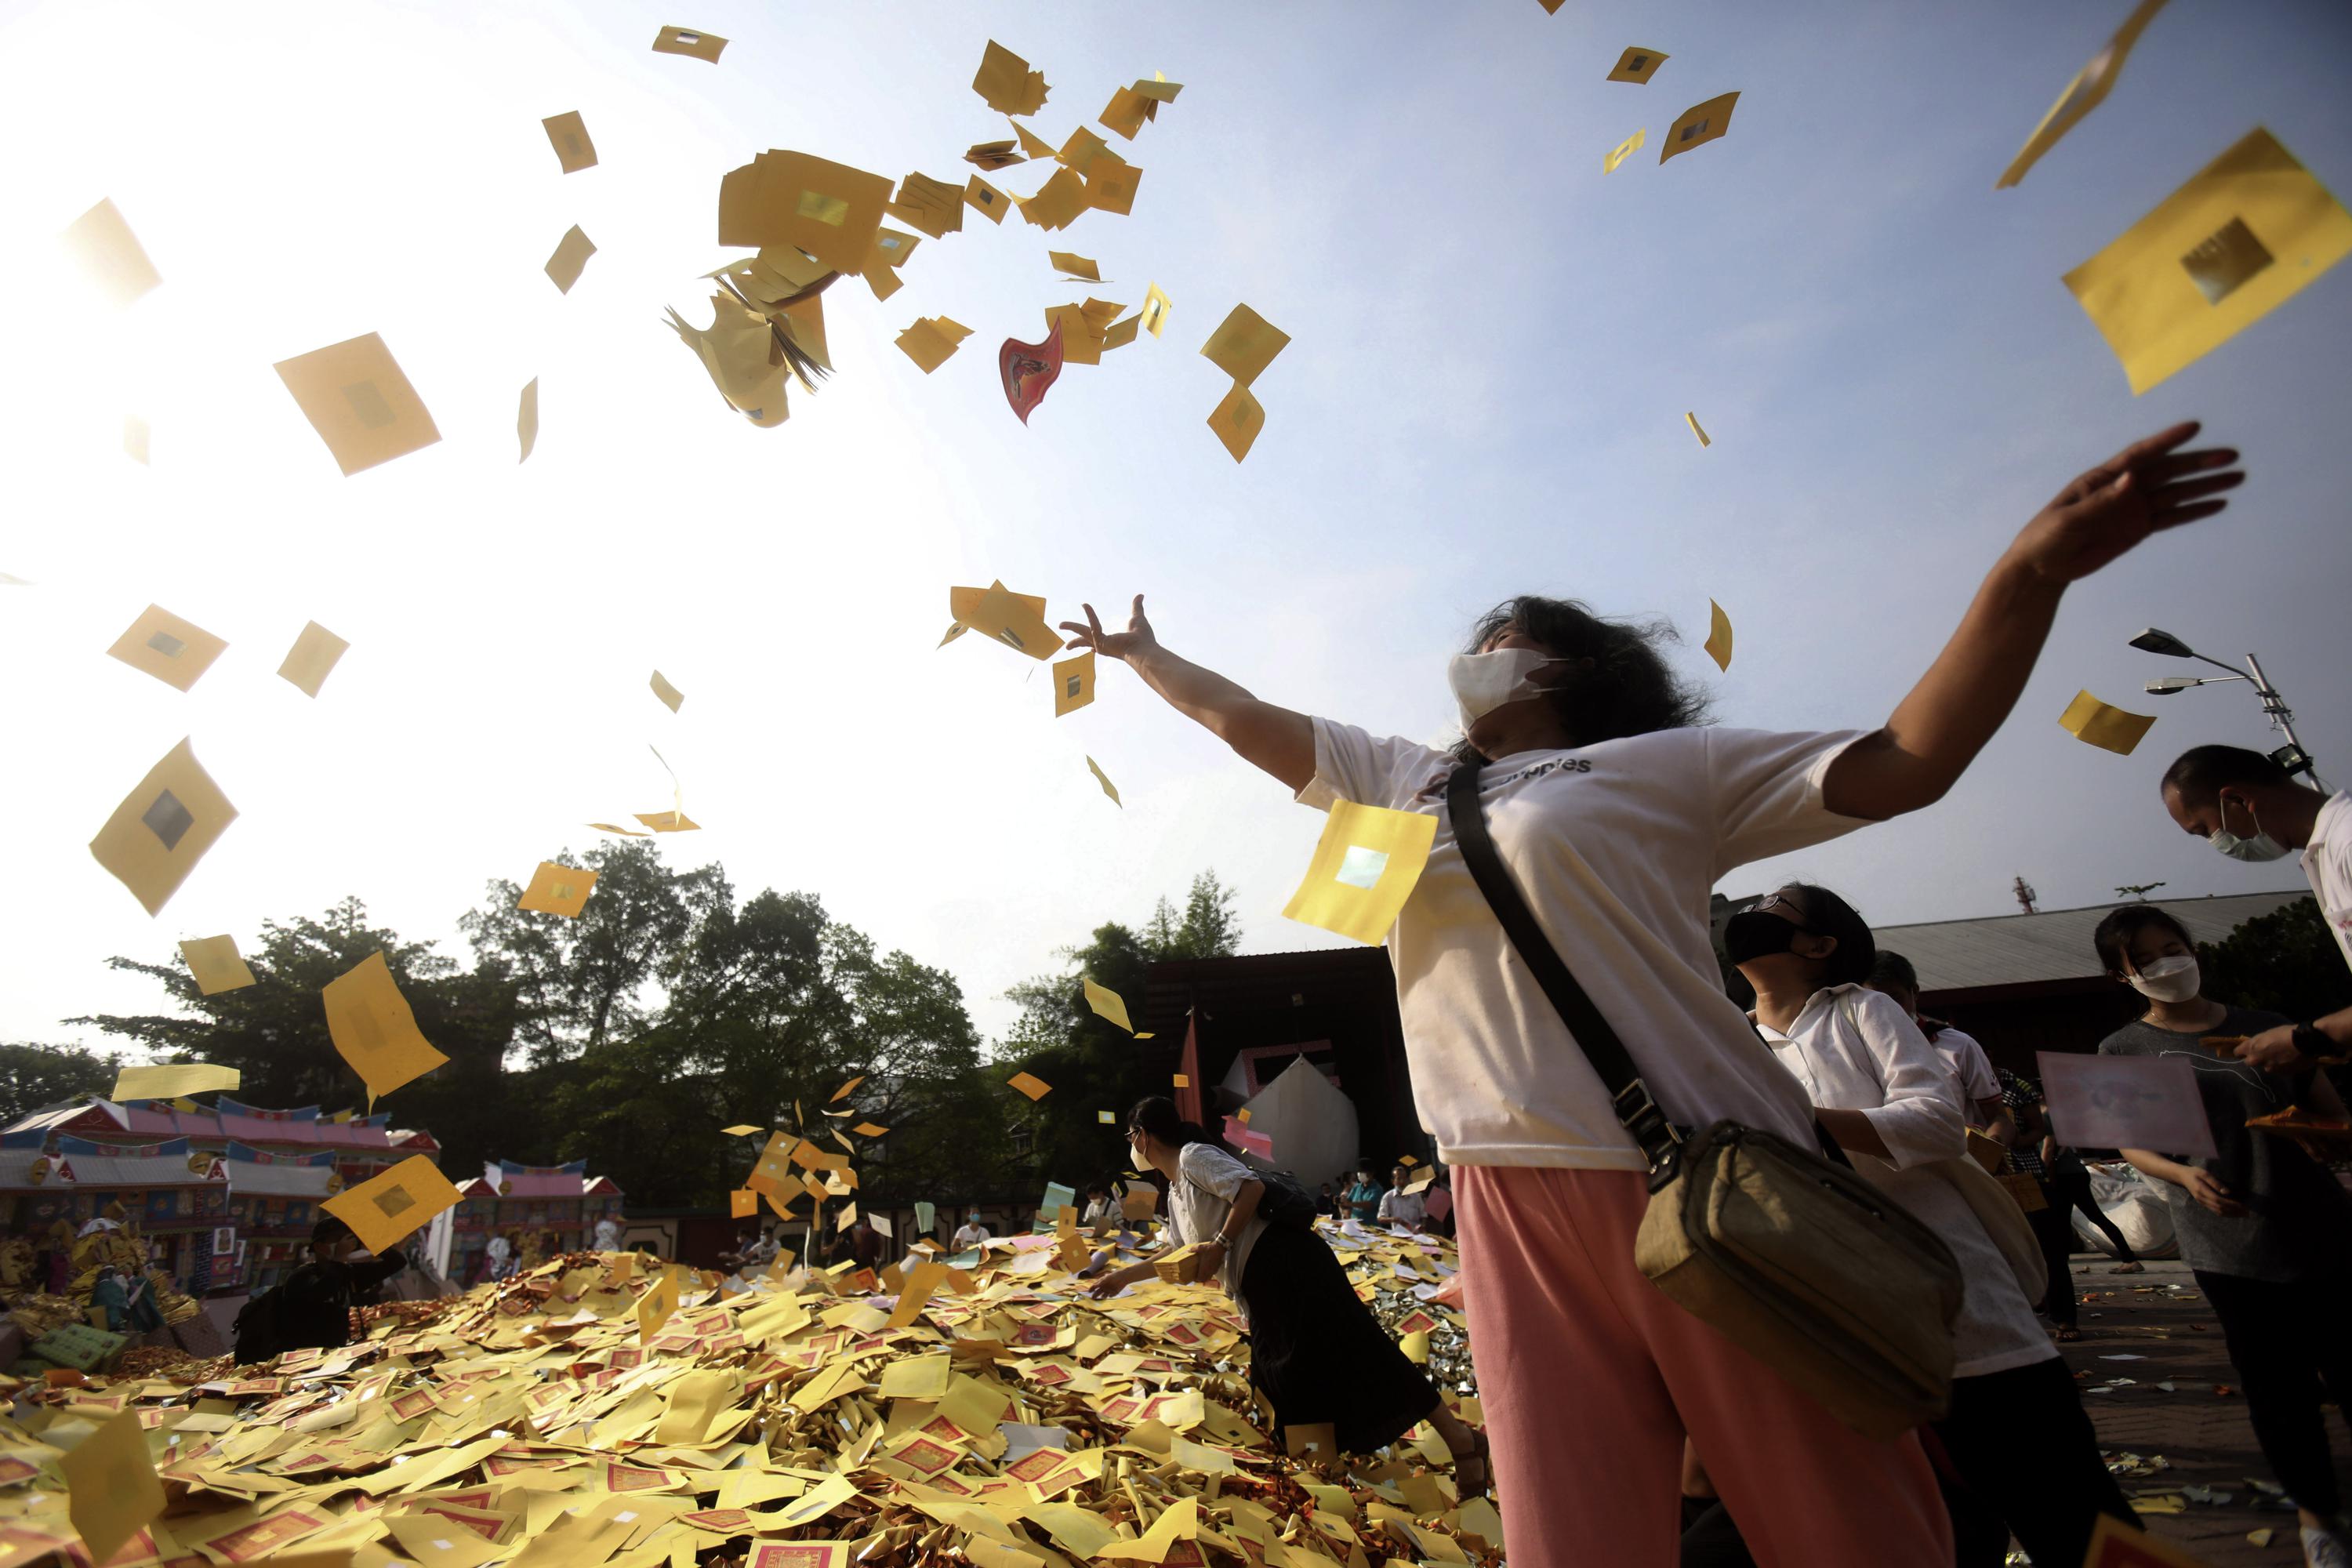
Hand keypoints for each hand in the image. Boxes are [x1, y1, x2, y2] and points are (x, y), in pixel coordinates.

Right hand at [1061, 595, 1158, 663]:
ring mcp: (1101, 645)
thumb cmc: (1143, 639)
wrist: (1145, 648)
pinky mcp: (1100, 641)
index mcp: (1112, 644)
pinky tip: (1085, 605)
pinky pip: (1092, 625)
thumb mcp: (1137, 618)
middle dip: (1076, 642)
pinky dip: (1090, 614)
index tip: (1090, 649)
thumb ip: (1136, 607)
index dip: (1092, 645)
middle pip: (1086, 642)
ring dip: (1072, 627)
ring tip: (1060, 624)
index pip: (1099, 644)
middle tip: (1066, 646)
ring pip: (1082, 634)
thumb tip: (1140, 595)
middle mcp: (1105, 647)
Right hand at [1087, 1273, 1122, 1299]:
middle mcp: (1104, 1287)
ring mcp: (1109, 1290)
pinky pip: (1111, 1295)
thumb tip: (1093, 1286)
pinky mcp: (1114, 1293)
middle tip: (1093, 1298)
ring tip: (1102, 1296)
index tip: (1089, 1291)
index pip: (1095, 1287)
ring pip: (1104, 1295)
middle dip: (1095, 1295)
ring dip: (1103, 1296)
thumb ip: (1099, 1283)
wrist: (1123, 1277)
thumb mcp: (1105, 1279)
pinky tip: (1111, 1292)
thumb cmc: (1113, 1276)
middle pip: (1098, 1292)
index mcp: (1101, 1283)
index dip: (1092, 1289)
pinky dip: (1110, 1295)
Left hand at [2006, 422, 2241, 585]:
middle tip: (2231, 456)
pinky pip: (2173, 518)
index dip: (2167, 441)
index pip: (2141, 454)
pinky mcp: (2139, 529)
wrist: (2043, 567)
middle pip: (2169, 471)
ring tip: (2238, 477)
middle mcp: (2124, 488)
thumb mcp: (2069, 519)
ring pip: (2177, 493)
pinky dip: (2195, 511)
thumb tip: (2131, 478)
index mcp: (2104, 477)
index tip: (2195, 427)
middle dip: (2199, 463)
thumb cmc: (2047, 536)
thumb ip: (2101, 501)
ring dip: (2206, 485)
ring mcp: (2134, 508)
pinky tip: (2219, 503)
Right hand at [2180, 1167, 2247, 1217]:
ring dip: (2231, 1214)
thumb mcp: (2205, 1173)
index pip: (2219, 1201)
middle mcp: (2202, 1199)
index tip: (2242, 1205)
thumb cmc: (2194, 1173)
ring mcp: (2202, 1202)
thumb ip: (2215, 1182)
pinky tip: (2233, 1213)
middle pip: (2220, 1208)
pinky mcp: (2203, 1203)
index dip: (2231, 1204)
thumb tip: (2227, 1192)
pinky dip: (2225, 1213)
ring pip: (2218, 1212)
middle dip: (2234, 1211)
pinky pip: (2215, 1211)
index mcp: (2202, 1191)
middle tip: (2246, 1212)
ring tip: (2242, 1214)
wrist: (2182, 1176)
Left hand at [2238, 1024, 2313, 1074]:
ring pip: (2265, 1066)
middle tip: (2262, 1054)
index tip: (2243, 1051)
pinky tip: (2288, 1060)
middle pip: (2249, 1062)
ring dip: (2269, 1063)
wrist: (2306, 1042)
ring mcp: (2270, 1068)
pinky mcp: (2282, 1073)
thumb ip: (2258, 1042)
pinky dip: (2280, 1066)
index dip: (2240, 1051)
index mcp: (2252, 1048)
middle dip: (2254, 1058)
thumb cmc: (2286, 1033)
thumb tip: (2254, 1046)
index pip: (2237, 1052)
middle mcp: (2258, 1060)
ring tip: (2279, 1056)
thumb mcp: (2267, 1034)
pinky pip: (2277, 1070)